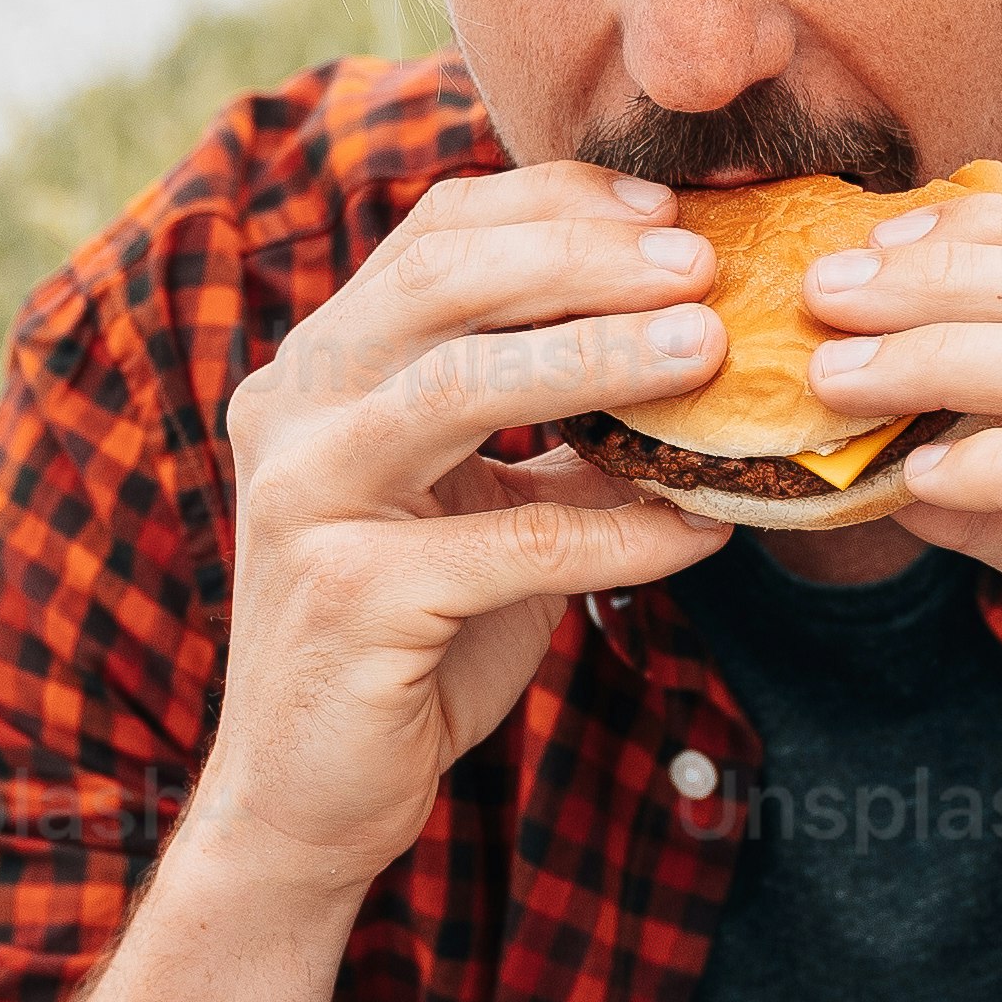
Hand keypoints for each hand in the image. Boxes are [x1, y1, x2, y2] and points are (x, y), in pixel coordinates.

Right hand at [197, 166, 728, 906]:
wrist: (311, 794)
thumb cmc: (410, 638)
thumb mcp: (483, 506)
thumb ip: (557, 427)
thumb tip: (698, 350)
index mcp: (321, 367)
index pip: (435, 235)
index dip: (554, 207)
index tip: (668, 212)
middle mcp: (292, 409)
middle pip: (441, 279)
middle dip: (582, 257)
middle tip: (702, 265)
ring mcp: (307, 497)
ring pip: (461, 383)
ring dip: (600, 357)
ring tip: (708, 352)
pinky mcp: (348, 595)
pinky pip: (511, 543)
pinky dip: (618, 531)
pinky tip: (700, 528)